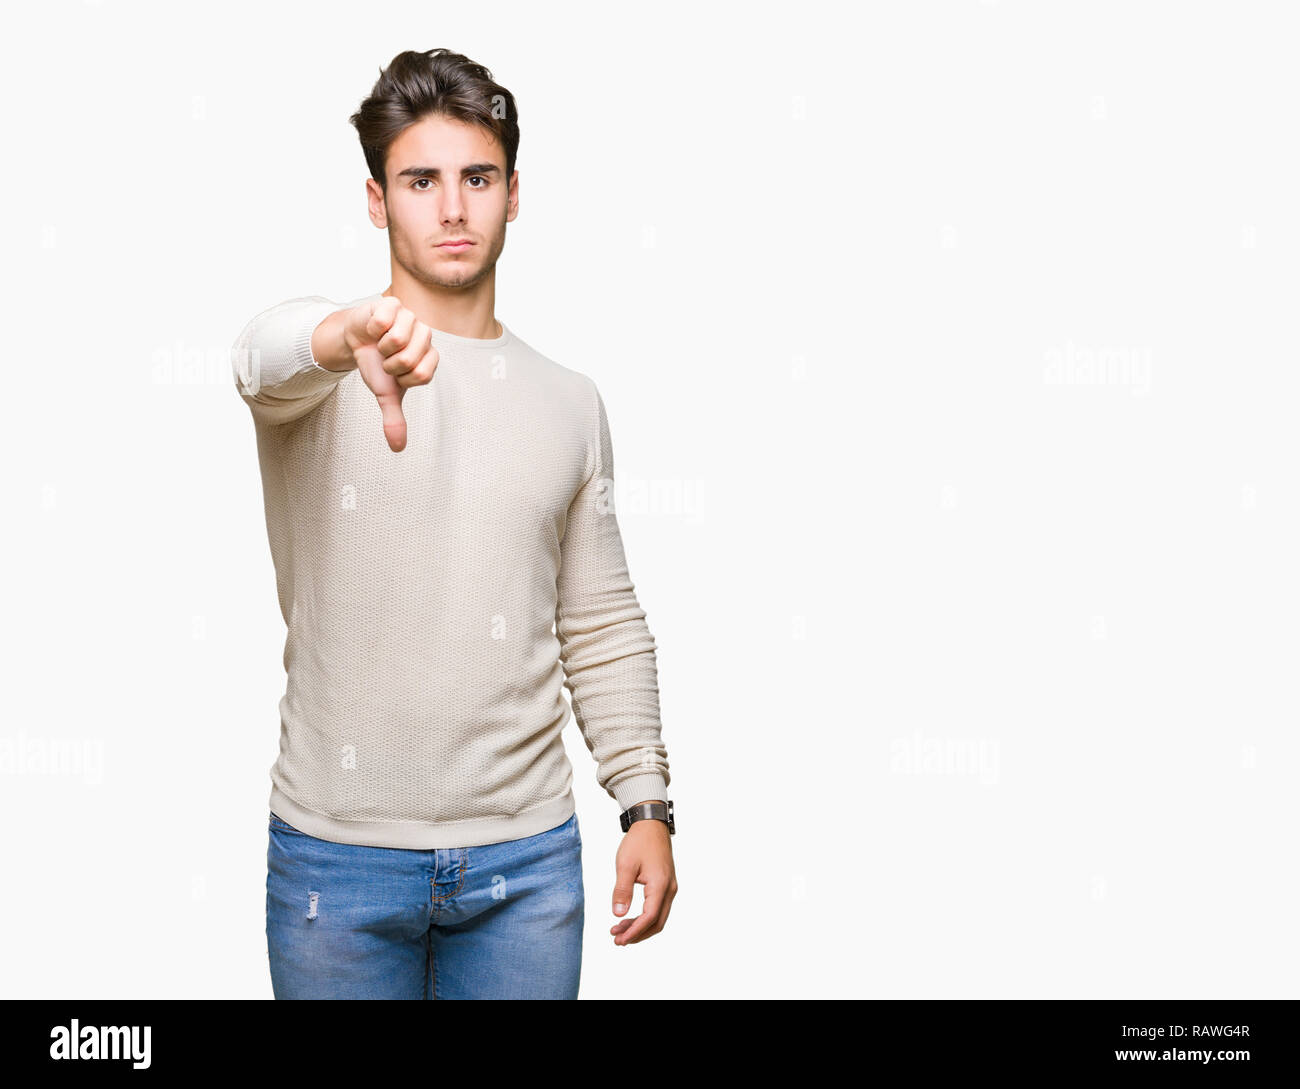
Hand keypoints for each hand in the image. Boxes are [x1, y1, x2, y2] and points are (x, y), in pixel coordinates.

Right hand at [343, 295, 438, 451]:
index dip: (401, 378)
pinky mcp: (392, 303)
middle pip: (409, 359)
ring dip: (380, 346)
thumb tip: (398, 448)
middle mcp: (425, 336)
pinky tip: (374, 328)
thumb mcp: (385, 394)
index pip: (422, 375)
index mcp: (429, 357)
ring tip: (380, 343)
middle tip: (385, 358)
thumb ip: (394, 418)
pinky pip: (383, 321)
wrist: (355, 341)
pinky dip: (373, 328)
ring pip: (396, 339)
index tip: (395, 373)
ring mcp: (411, 317)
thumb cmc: (376, 365)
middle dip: (389, 364)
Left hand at [610, 815, 676, 944]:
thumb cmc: (639, 842)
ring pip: (658, 917)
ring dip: (640, 926)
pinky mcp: (666, 885)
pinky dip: (644, 917)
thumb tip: (617, 914)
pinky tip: (629, 917)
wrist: (651, 824)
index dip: (634, 932)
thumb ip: (622, 890)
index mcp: (660, 885)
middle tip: (617, 939)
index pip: (649, 918)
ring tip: (618, 930)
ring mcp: (669, 887)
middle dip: (637, 934)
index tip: (619, 940)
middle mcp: (669, 889)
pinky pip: (658, 908)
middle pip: (656, 922)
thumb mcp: (625, 865)